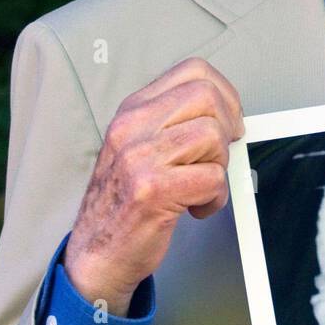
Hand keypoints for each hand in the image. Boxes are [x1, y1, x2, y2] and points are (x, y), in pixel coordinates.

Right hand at [64, 57, 244, 315]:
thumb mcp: (138, 146)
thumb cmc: (125, 200)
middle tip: (217, 157)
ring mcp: (139, 158)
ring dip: (219, 167)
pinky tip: (195, 208)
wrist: (96, 253)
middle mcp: (132, 127)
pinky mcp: (152, 191)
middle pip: (207, 97)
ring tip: (199, 186)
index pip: (194, 71)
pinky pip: (213, 178)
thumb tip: (227, 110)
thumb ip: (174, 121)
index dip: (225, 94)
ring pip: (213, 136)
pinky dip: (214, 199)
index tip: (228, 121)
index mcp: (133, 110)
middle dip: (227, 128)